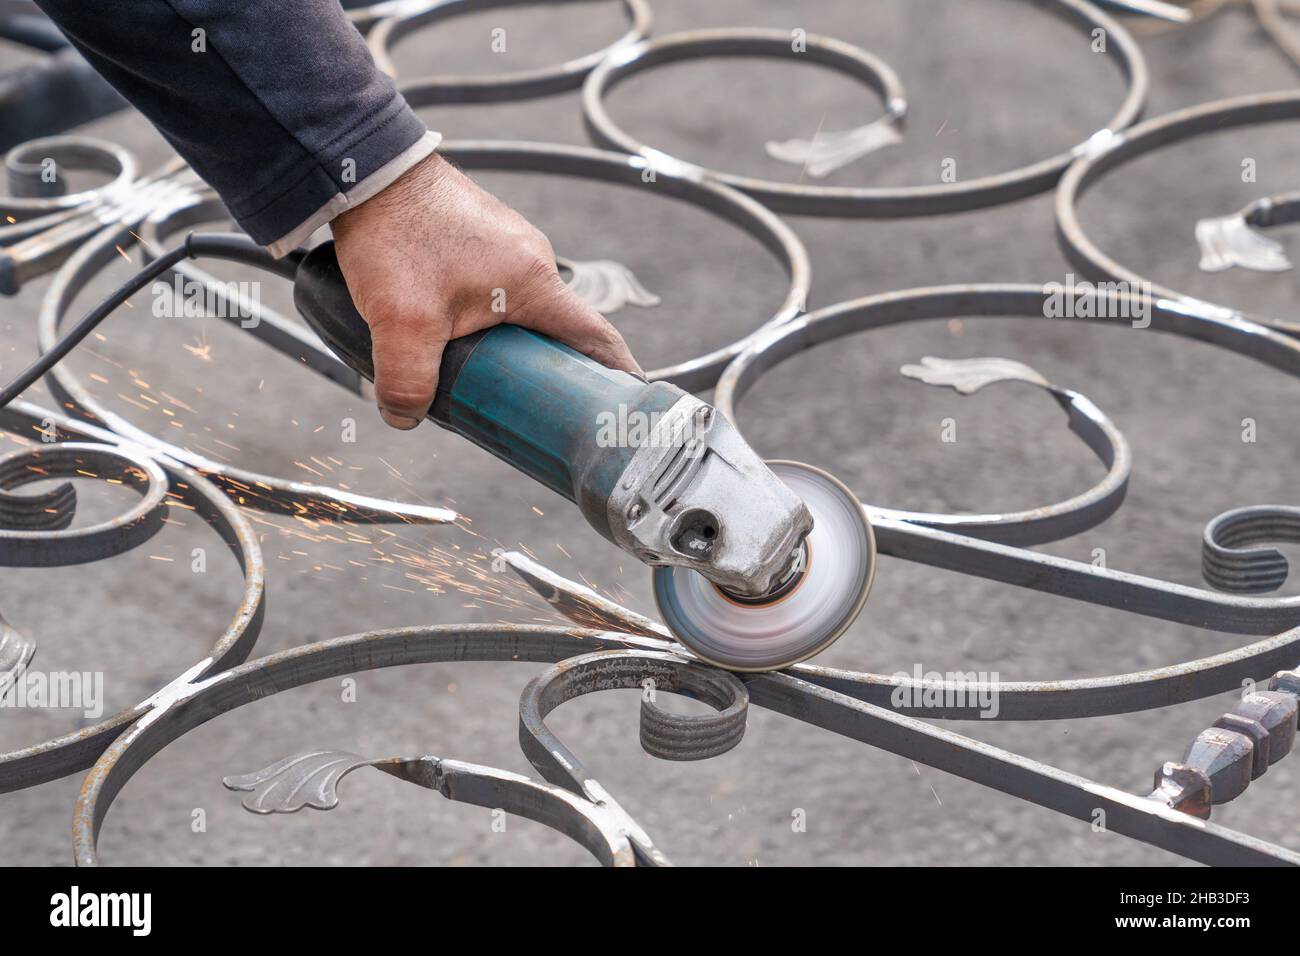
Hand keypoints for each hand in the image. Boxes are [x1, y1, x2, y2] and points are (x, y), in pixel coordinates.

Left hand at [331, 152, 642, 428]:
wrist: (366, 168)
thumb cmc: (395, 234)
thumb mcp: (400, 321)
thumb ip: (406, 380)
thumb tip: (406, 416)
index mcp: (535, 282)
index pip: (595, 337)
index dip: (616, 374)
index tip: (626, 403)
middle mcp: (531, 261)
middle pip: (556, 332)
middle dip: (548, 373)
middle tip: (533, 412)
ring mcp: (506, 247)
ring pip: (519, 312)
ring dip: (506, 346)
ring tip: (480, 379)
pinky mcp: (477, 239)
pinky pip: (494, 292)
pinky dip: (483, 320)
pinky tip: (448, 336)